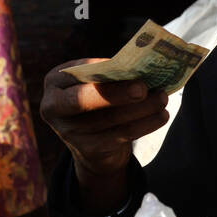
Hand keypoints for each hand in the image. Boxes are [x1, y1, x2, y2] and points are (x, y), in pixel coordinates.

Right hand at [41, 60, 168, 209]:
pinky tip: (162, 116)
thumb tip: (143, 66)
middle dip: (116, 93)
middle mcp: (53, 107)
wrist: (94, 146)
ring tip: (162, 98)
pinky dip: (146, 124)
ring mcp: (69, 132)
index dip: (101, 70)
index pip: (76, 73)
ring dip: (141, 108)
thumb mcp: (96, 84)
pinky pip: (121, 135)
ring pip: (109, 118)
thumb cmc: (98, 102)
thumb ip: (110, 75)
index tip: (127, 66)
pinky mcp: (88, 150)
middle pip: (84, 99)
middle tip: (143, 88)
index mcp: (55, 82)